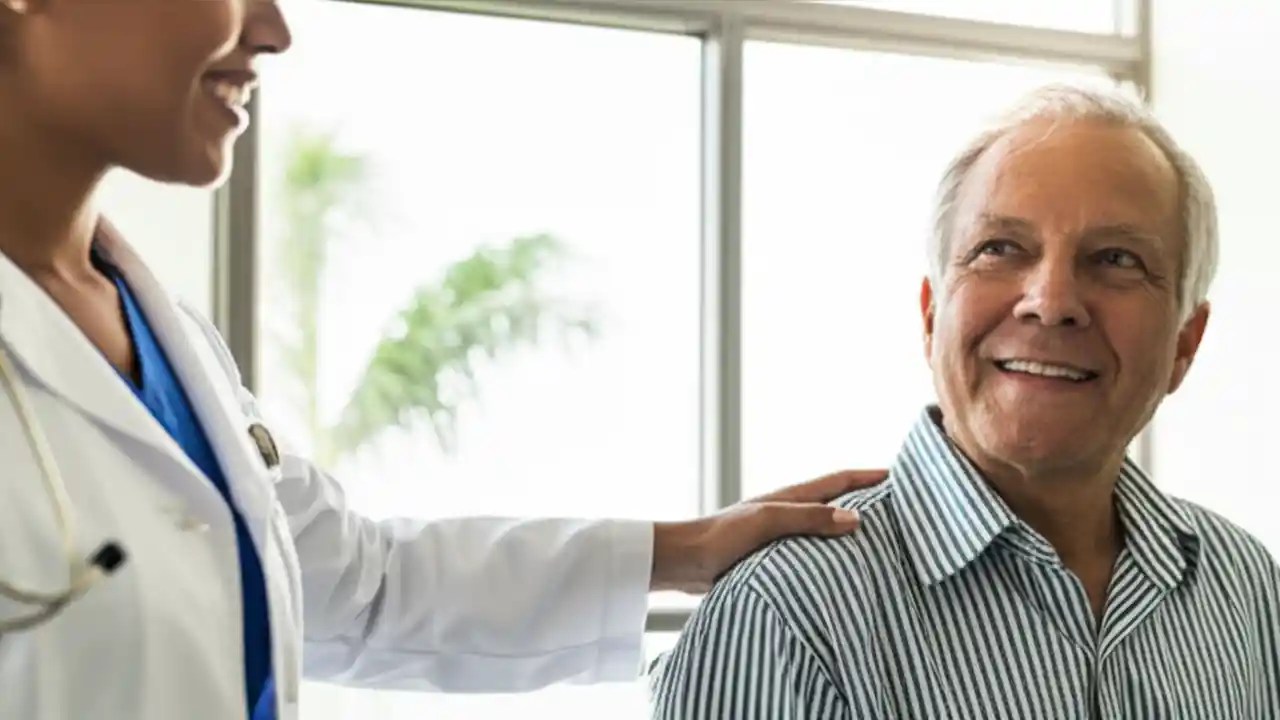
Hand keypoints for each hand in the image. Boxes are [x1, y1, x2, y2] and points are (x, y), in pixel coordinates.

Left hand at [650, 469, 887, 592]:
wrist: (684, 561)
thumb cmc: (721, 536)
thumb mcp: (767, 522)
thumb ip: (808, 518)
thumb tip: (856, 518)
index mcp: (790, 497)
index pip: (838, 480)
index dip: (868, 475)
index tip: (900, 474)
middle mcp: (790, 512)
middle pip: (836, 501)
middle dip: (868, 500)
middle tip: (902, 509)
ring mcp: (782, 534)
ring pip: (825, 527)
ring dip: (851, 530)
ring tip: (883, 542)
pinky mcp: (773, 557)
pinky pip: (813, 551)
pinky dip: (832, 555)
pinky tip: (844, 572)